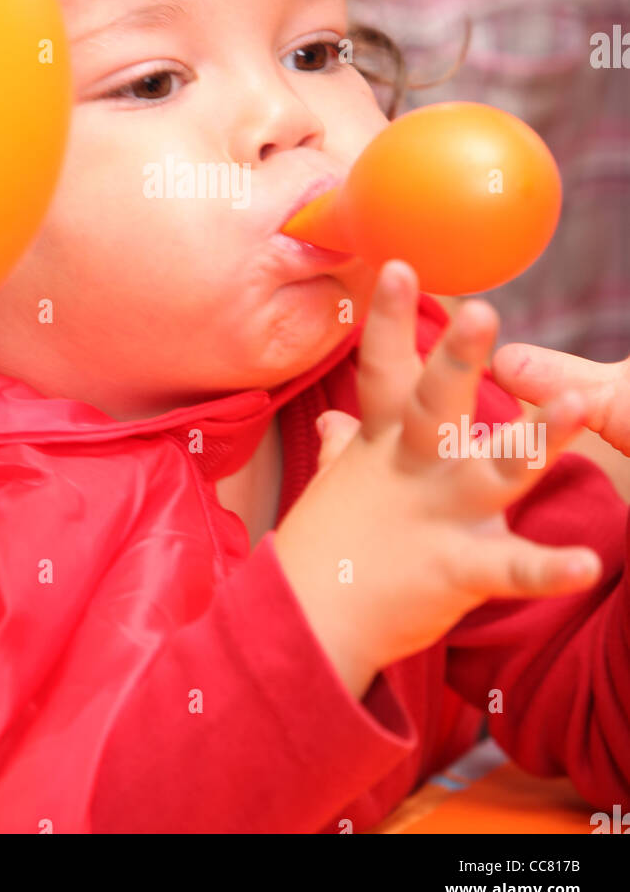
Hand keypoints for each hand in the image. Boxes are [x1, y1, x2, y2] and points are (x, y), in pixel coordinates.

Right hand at [274, 261, 602, 687]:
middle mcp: (411, 469)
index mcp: (384, 444)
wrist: (304, 627)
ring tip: (577, 403)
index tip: (402, 265)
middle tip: (482, 310)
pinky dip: (548, 568)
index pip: (385, 369)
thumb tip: (333, 423)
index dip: (393, 318)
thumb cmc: (321, 552)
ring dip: (537, 437)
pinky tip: (587, 563)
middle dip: (458, 358)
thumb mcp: (332, 490)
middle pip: (436, 403)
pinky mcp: (453, 571)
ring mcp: (434, 517)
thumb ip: (343, 450)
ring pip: (492, 470)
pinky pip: (509, 570)